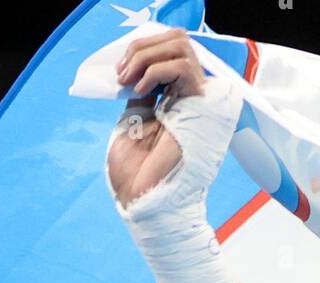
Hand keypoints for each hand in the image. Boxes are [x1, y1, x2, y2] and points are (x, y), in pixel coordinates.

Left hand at [108, 29, 205, 206]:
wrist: (143, 202)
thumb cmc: (135, 175)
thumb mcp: (131, 124)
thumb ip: (140, 97)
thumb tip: (136, 72)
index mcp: (173, 101)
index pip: (166, 53)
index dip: (142, 51)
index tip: (119, 71)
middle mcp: (188, 97)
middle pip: (176, 41)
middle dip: (143, 48)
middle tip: (122, 72)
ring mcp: (195, 101)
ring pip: (181, 46)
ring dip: (147, 55)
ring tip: (128, 78)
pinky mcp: (200, 107)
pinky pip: (183, 67)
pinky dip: (155, 70)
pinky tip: (139, 90)